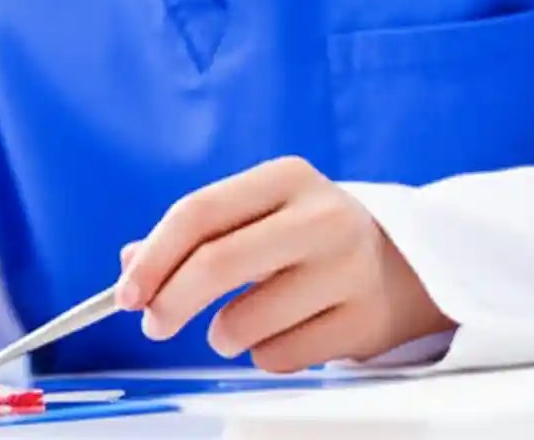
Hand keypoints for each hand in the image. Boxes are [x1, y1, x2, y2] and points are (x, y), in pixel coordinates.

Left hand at [116, 156, 455, 371]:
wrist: (407, 264)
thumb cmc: (306, 239)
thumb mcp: (256, 216)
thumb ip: (193, 236)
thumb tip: (129, 265)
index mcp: (285, 177)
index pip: (198, 213)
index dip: (153, 257)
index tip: (125, 294)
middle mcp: (322, 216)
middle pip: (218, 263)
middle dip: (170, 302)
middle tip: (153, 324)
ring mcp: (349, 269)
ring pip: (245, 321)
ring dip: (221, 335)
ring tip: (232, 327)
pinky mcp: (365, 321)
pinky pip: (279, 356)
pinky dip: (262, 355)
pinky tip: (281, 334)